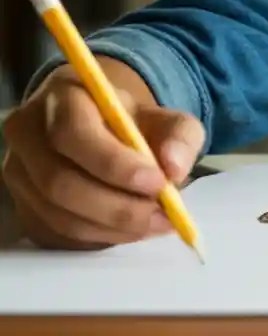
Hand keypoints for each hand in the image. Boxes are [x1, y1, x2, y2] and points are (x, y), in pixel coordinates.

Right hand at [1, 62, 204, 249]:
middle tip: (162, 216)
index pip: (73, 134)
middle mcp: (26, 133)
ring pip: (58, 214)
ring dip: (111, 227)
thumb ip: (180, 137)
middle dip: (117, 207)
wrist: (102, 127)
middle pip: (60, 182)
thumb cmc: (133, 122)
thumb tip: (174, 169)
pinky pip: (55, 234)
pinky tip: (129, 230)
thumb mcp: (167, 118)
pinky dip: (98, 238)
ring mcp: (18, 172)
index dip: (115, 165)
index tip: (158, 183)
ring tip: (153, 224)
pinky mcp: (22, 205)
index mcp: (61, 98)